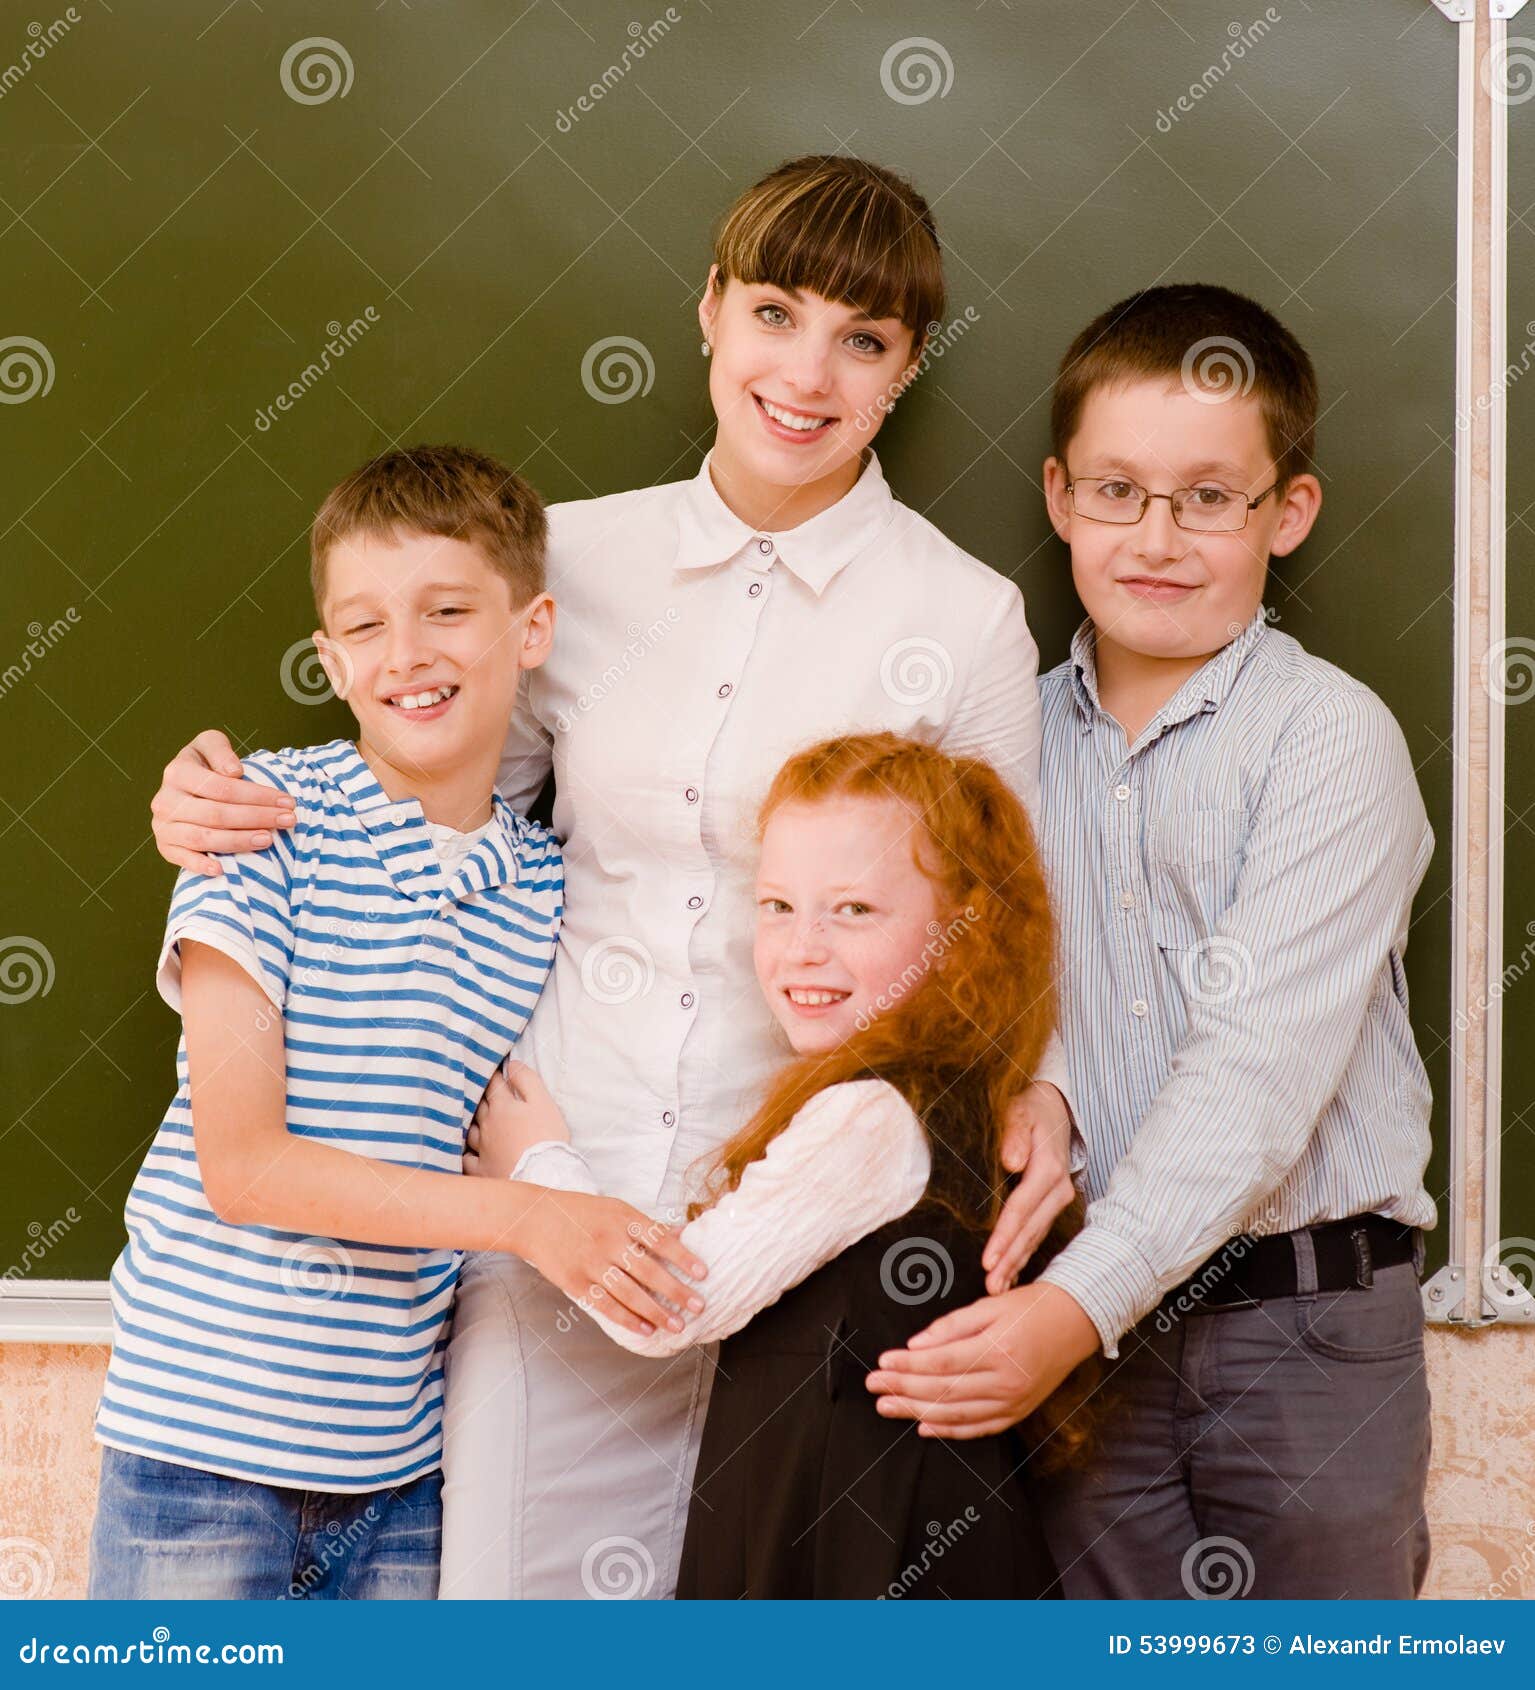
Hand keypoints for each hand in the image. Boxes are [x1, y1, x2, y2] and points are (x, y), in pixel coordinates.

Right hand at [150, 730, 296, 875]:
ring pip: (203, 837)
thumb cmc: (205, 765)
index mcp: (177, 772)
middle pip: (217, 814)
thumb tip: (234, 772)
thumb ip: (220, 751)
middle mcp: (166, 800)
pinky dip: (200, 865)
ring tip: (268, 839)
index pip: (222, 787)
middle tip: (288, 820)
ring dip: (238, 841)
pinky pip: (181, 859)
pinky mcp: (165, 846)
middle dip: (257, 818)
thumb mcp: (210, 745)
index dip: (257, 796)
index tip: (288, 801)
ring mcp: (163, 826)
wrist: (184, 788)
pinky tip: (223, 869)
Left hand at [464, 1060, 568, 1179]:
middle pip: (479, 1106)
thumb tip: (511, 1064)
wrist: (541, 1175)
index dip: (494, 1076)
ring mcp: (482, 1149)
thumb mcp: (543, 1102)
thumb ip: (527, 1080)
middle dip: (480, 1097)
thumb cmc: (546, 1136)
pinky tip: (468, 1153)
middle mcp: (487, 1125)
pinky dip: (467, 1154)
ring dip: (472, 1125)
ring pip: (469, 1132)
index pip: (493, 1084)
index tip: (495, 1071)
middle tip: (482, 1092)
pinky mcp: (481, 1170)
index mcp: (502, 1106)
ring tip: (474, 1122)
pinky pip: (467, 1159)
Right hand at [515, 1188, 706, 1336]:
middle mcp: (609, 1241)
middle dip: (676, 1291)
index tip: (702, 1273)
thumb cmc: (581, 1212)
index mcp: (623, 1219)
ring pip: (629, 1293)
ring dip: (656, 1311)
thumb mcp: (616, 1208)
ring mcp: (591, 1263)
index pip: (660, 1239)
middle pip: (648, 1270)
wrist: (535, 1218)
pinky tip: (646, 1329)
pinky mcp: (575, 1282)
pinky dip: (627, 1319)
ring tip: (677, 1325)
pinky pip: (606, 1305)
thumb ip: (647, 1225)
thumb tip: (683, 1234)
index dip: (683, 1257)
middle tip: (698, 1306)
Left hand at [865, 1282, 1098, 1438]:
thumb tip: (916, 1344)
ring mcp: (1012, 1402)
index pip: (942, 1362)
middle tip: (874, 1385)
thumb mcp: (990, 1304)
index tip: (882, 1361)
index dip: (908, 1364)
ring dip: (917, 1412)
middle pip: (944, 1391)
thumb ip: (951, 1326)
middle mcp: (1005, 1381)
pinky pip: (978, 1428)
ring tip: (887, 1406)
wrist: (1075, 1323)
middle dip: (904, 1388)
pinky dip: (949, 1431)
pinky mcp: (1017, 1413)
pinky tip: (923, 1426)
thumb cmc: (1030, 1308)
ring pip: (956, 1414)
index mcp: (998, 1349)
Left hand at [981, 1081, 1077, 1293]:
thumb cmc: (1030, 1110)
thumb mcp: (1019, 1112)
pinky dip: (1024, 1255)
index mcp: (1048, 1169)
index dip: (1004, 1236)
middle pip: (1029, 1231)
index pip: (1021, 1210)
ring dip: (1017, 1264)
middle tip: (991, 1287)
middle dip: (1010, 1260)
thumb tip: (1011, 1162)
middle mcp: (1058, 1189)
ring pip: (1035, 1237)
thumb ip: (1014, 1134)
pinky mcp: (1052, 1204)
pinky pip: (1037, 1234)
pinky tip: (1012, 1275)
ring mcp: (1058, 1199)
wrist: (1053, 1108)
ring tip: (998, 1289)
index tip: (989, 1260)